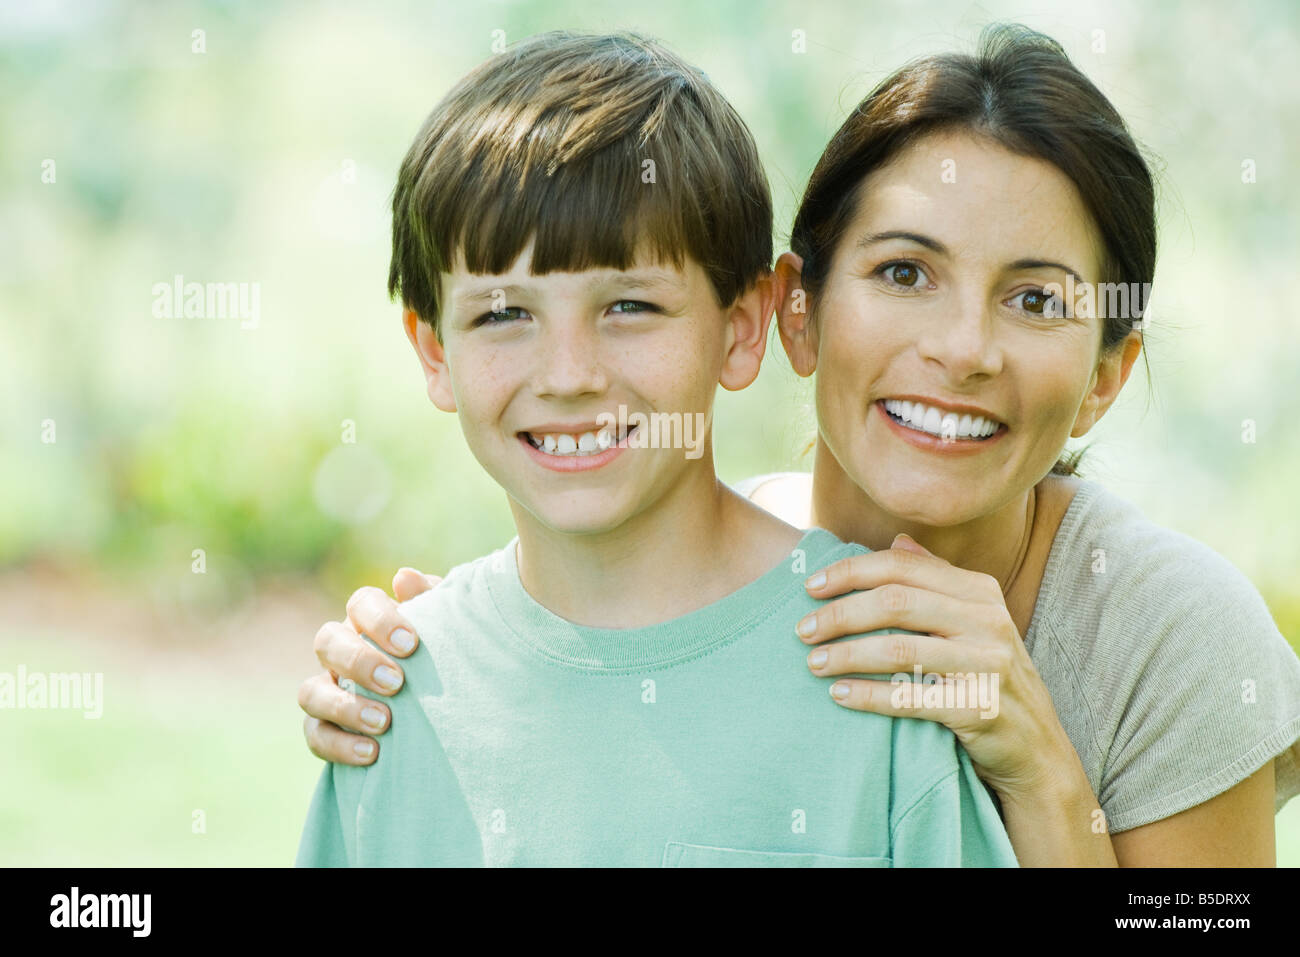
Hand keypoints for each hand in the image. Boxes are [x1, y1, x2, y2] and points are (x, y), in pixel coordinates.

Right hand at [299, 567, 440, 764]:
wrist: (448, 703)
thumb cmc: (445, 652)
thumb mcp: (446, 625)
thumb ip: (431, 599)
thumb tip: (404, 578)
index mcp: (369, 619)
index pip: (360, 603)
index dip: (379, 620)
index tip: (411, 644)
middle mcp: (341, 650)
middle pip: (327, 642)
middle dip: (359, 662)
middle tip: (397, 683)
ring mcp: (327, 689)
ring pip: (310, 692)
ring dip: (344, 707)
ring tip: (385, 722)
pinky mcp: (324, 728)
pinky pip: (315, 735)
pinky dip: (339, 745)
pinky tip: (373, 753)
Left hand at [800, 534, 1078, 801]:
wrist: (1037, 747)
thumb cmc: (989, 676)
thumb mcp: (974, 621)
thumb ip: (936, 580)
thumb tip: (896, 539)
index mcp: (979, 591)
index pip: (902, 566)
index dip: (850, 572)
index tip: (810, 587)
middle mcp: (987, 620)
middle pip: (895, 603)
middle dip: (840, 614)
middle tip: (803, 631)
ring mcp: (986, 664)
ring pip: (898, 649)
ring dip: (846, 655)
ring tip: (813, 664)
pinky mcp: (978, 708)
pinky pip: (909, 698)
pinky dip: (867, 695)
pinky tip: (839, 695)